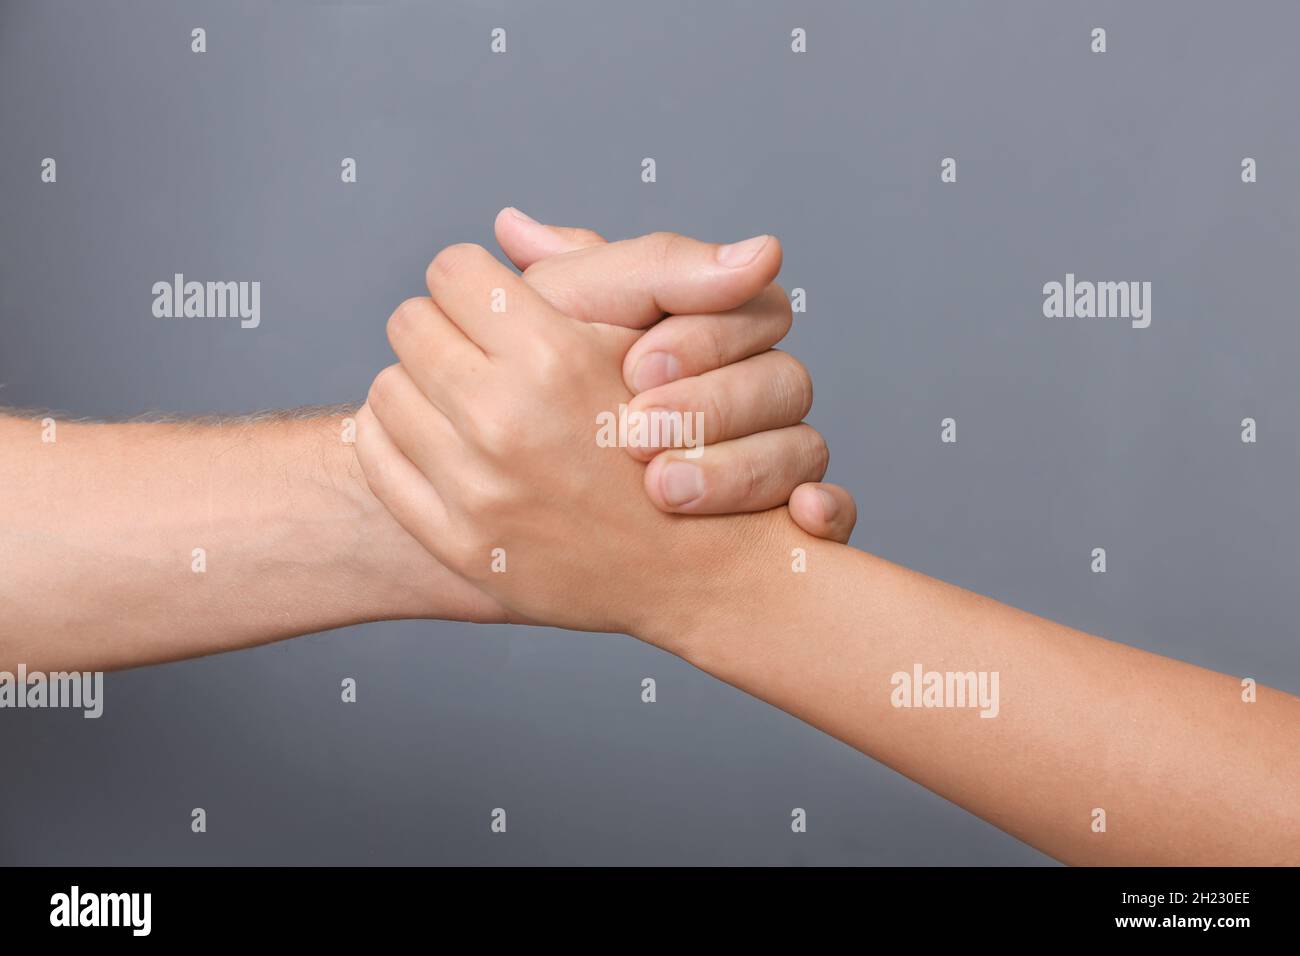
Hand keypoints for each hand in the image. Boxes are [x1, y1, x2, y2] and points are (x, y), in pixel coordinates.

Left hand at [357, 241, 794, 648]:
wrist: (695, 561)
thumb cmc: (680, 435)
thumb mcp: (658, 331)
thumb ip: (594, 262)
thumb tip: (508, 223)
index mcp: (554, 359)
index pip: (451, 271)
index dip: (477, 281)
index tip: (498, 305)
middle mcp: (508, 425)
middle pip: (410, 323)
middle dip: (445, 329)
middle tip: (483, 354)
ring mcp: (479, 492)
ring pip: (386, 388)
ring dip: (422, 386)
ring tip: (470, 401)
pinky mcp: (459, 544)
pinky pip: (378, 459)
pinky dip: (399, 441)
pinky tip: (444, 443)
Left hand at [493, 209, 856, 541]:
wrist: (550, 501)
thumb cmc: (551, 391)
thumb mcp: (563, 326)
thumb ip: (563, 276)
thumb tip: (511, 226)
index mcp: (719, 328)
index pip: (754, 309)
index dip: (700, 338)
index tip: (635, 367)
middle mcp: (756, 390)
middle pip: (787, 382)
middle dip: (711, 405)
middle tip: (636, 432)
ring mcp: (776, 458)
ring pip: (806, 450)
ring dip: (743, 469)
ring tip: (667, 491)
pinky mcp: (786, 522)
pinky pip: (836, 511)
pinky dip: (829, 509)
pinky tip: (804, 517)